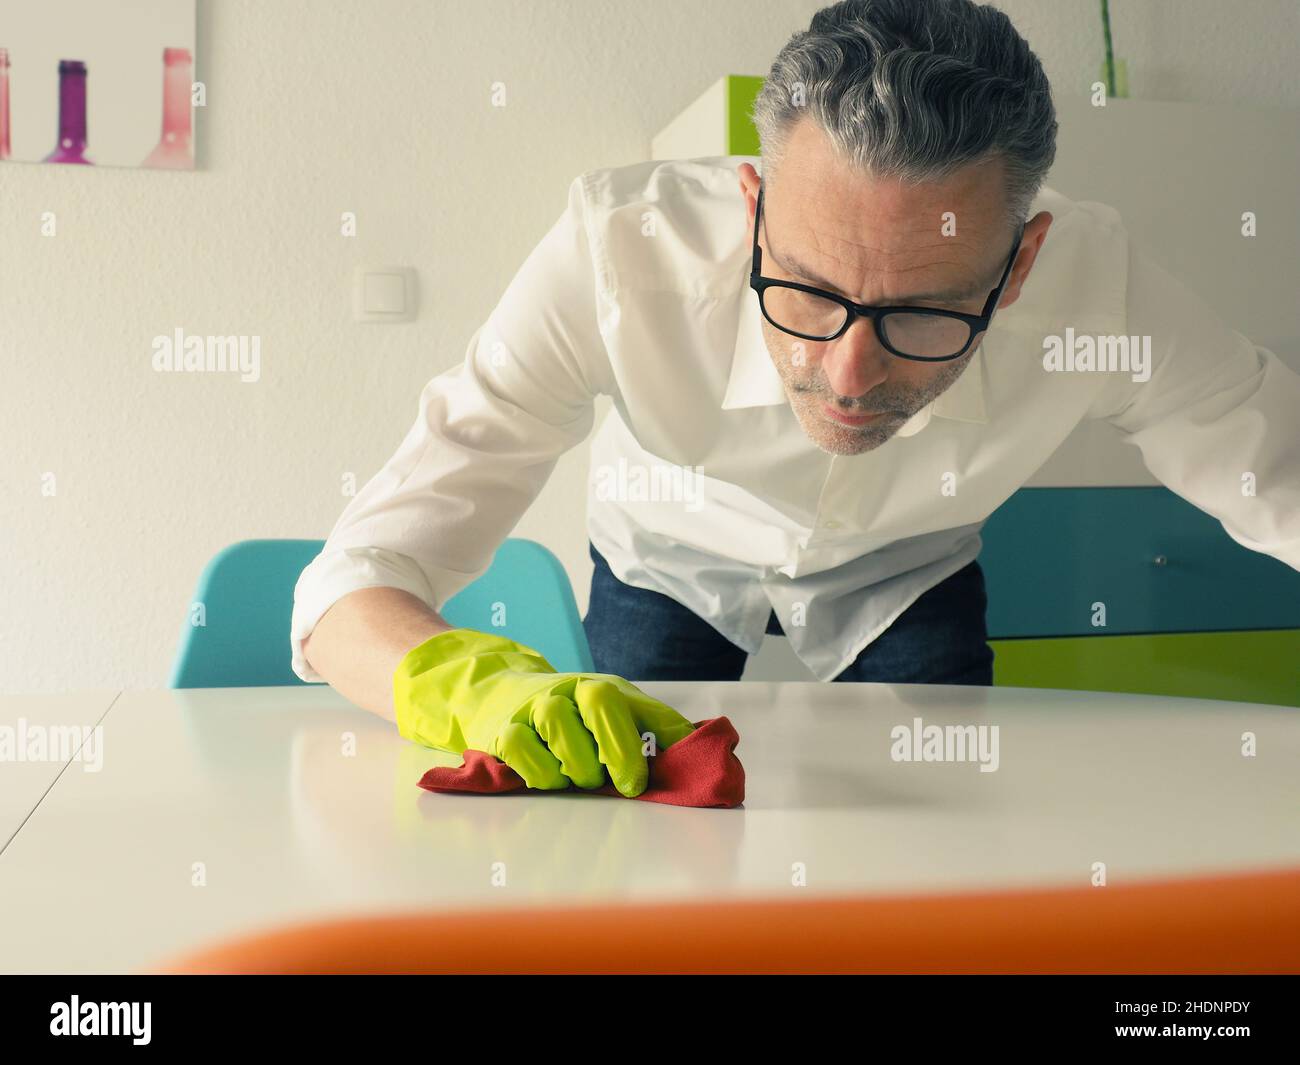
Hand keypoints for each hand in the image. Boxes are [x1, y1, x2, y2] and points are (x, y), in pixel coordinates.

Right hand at [393, 629, 693, 796]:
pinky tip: (549, 780)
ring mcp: (535, 707)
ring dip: (577, 765)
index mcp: (603, 687)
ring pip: (558, 725)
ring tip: (581, 780)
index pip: (630, 703)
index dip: (643, 740)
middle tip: (623, 785)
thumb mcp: (619, 714)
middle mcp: (570, 690)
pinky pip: (520, 748)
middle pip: (600, 702)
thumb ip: (659, 731)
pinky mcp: (503, 730)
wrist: (500, 693)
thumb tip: (711, 751)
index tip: (643, 781)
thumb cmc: (573, 715)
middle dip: (617, 750)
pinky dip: (539, 772)